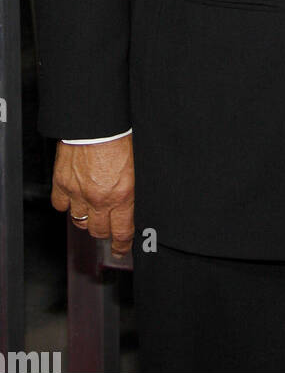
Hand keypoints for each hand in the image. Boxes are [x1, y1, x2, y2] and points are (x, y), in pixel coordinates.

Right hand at [51, 134, 134, 256]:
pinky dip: (66, 205)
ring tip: (91, 210)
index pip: (122, 231)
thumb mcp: (135, 167)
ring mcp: (78, 193)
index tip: (120, 249)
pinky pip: (61, 206)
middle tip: (107, 225)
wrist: (96, 123)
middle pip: (99, 230)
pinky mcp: (62, 184)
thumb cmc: (119, 138)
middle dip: (104, 230)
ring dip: (86, 218)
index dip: (121, 245)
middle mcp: (100, 198)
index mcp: (123, 194)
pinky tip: (73, 198)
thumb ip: (131, 189)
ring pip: (80, 222)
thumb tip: (132, 207)